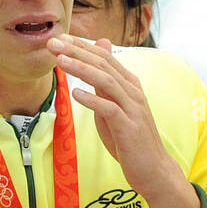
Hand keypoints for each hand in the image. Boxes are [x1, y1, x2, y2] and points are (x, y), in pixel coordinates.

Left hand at [51, 34, 198, 207]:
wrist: (153, 169)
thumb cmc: (129, 139)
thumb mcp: (114, 107)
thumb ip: (104, 85)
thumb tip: (96, 64)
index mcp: (129, 84)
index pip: (104, 56)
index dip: (81, 46)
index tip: (58, 38)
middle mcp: (133, 91)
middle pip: (103, 63)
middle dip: (76, 51)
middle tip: (52, 42)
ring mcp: (133, 108)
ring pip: (106, 81)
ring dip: (81, 68)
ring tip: (59, 61)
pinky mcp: (129, 127)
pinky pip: (110, 109)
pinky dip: (92, 100)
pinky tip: (76, 94)